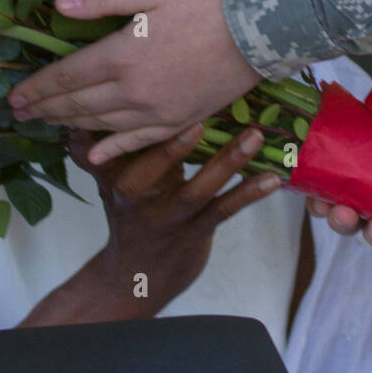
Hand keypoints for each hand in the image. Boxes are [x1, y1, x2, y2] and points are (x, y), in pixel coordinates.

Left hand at [8, 0, 262, 163]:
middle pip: (78, 104)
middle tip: (20, 113)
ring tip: (47, 123)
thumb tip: (58, 6)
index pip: (66, 76)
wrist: (258, 32)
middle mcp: (131, 91)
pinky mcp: (178, 122)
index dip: (37, 88)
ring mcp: (155, 112)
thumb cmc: (203, 2)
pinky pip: (137, 142)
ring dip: (69, 125)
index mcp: (120, 55)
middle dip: (45, 108)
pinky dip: (112, 150)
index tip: (14, 96)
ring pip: (101, 124)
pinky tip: (94, 154)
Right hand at [70, 123, 280, 317]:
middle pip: (152, 167)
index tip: (150, 94)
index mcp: (114, 174)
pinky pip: (224, 210)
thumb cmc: (129, 212)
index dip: (133, 123)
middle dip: (174, 145)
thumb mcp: (110, 179)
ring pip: (196, 190)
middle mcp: (137, 196)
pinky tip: (271, 178)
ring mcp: (167, 217)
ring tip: (255, 137)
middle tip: (199, 119)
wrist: (134, 278)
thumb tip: (100, 103)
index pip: (119, 144)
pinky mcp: (195, 232)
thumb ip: (109, 143)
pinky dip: (248, 194)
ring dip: (227, 162)